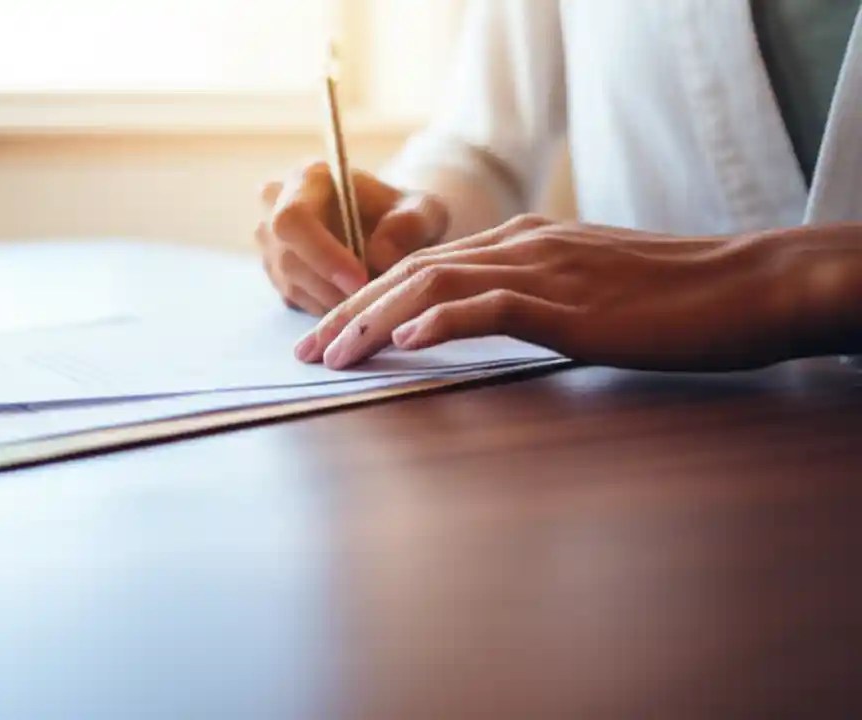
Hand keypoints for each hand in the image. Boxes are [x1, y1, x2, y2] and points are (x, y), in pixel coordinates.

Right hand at [256, 162, 450, 314]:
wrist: (390, 230)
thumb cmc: (404, 216)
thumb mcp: (424, 212)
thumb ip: (411, 224)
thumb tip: (380, 253)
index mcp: (306, 178)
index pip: (293, 218)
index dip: (323, 254)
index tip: (362, 279)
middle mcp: (275, 207)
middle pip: (287, 258)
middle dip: (331, 286)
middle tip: (371, 299)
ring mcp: (271, 244)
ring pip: (291, 286)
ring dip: (333, 300)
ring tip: (371, 297)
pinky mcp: (277, 275)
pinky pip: (295, 302)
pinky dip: (327, 309)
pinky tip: (355, 299)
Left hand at [294, 215, 861, 370]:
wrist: (744, 285)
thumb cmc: (668, 297)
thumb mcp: (582, 290)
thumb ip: (529, 299)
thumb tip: (479, 327)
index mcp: (519, 242)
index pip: (421, 267)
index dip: (366, 301)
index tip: (329, 337)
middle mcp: (519, 245)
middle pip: (410, 272)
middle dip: (350, 314)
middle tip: (308, 354)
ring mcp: (542, 268)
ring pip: (434, 284)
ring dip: (376, 321)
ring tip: (335, 355)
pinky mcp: (569, 301)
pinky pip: (492, 305)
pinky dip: (443, 321)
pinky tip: (408, 340)